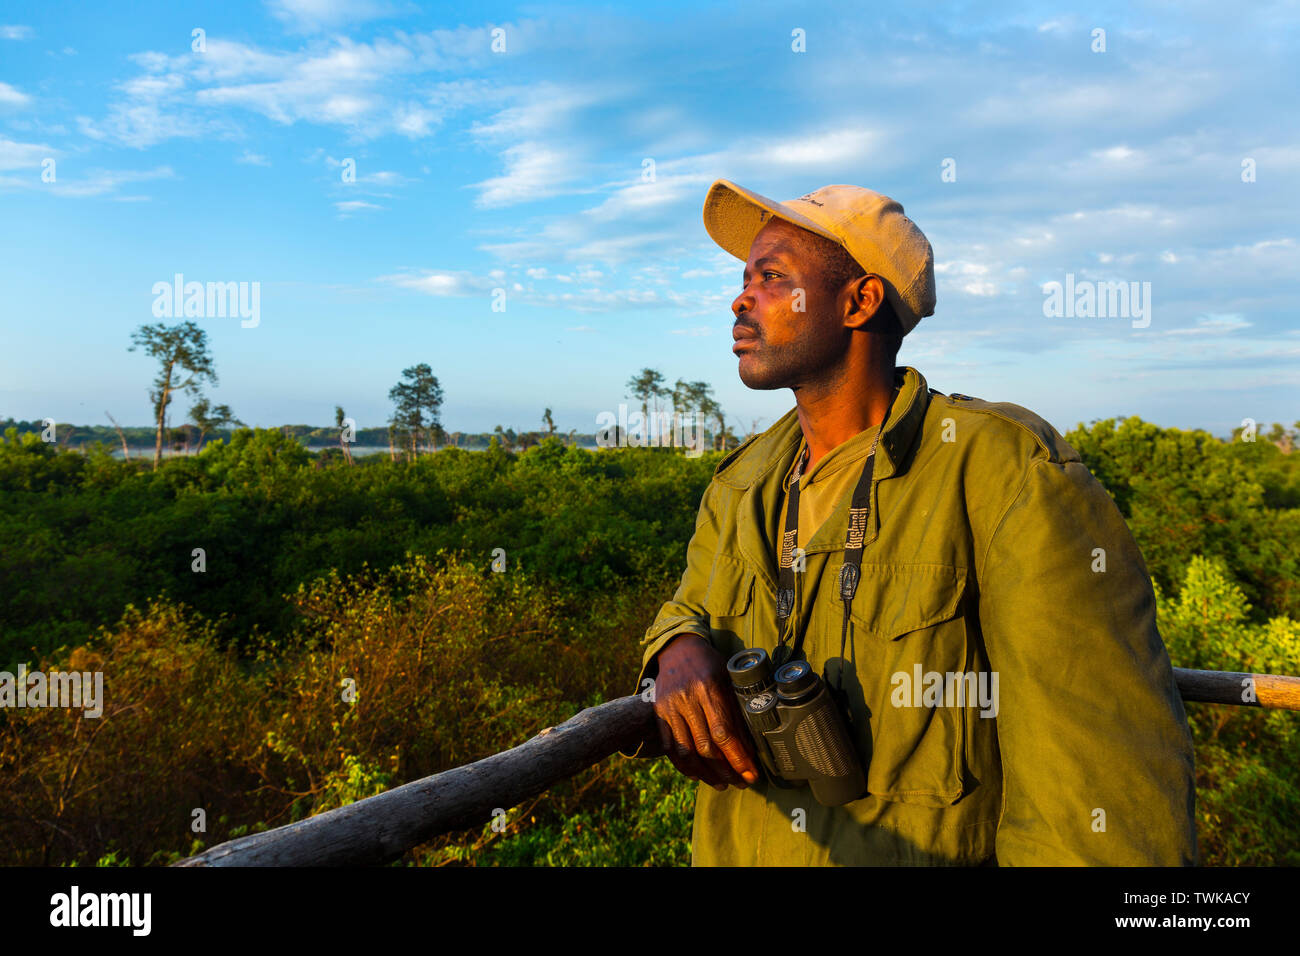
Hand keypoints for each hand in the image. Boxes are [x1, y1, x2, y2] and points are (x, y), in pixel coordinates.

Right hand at [651, 633, 759, 790]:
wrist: (679, 649)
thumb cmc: (711, 664)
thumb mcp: (729, 680)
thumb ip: (737, 711)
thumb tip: (751, 747)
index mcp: (708, 688)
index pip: (724, 733)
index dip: (738, 758)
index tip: (752, 774)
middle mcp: (686, 699)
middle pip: (705, 746)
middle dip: (726, 770)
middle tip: (741, 782)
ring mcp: (668, 707)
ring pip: (686, 752)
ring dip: (706, 774)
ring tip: (722, 784)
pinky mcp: (658, 714)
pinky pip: (670, 748)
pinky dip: (684, 766)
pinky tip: (698, 774)